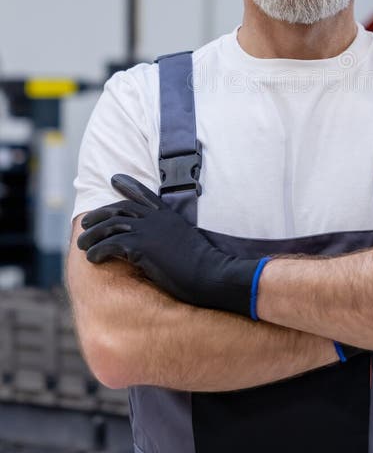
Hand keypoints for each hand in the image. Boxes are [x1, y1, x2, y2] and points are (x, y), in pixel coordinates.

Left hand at [77, 174, 264, 316]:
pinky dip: (97, 251)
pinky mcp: (141, 246)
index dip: (128, 185)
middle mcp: (156, 218)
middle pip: (119, 208)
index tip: (114, 179)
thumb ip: (170, 236)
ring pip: (110, 226)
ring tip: (82, 244)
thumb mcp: (186, 241)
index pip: (144, 194)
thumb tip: (157, 244)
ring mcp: (148, 230)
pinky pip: (110, 245)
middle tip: (85, 222)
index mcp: (168, 215)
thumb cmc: (202, 265)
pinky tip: (92, 259)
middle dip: (99, 214)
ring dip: (92, 235)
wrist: (210, 273)